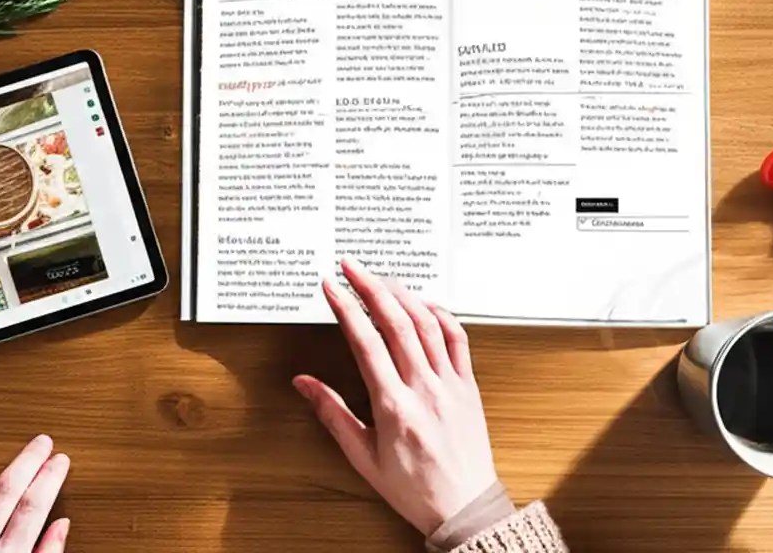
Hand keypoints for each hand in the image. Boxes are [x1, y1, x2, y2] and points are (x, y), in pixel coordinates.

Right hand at [293, 258, 500, 535]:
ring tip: (381, 278)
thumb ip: (333, 414)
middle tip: (352, 266)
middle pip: (396, 322)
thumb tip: (304, 383)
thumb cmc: (414, 489)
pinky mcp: (469, 386)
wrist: (464, 507)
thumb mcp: (363, 457)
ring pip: (427, 323)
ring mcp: (450, 384)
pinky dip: (440, 313)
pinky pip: (458, 338)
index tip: (331, 287)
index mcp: (394, 406)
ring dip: (403, 293)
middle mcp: (424, 389)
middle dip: (371, 287)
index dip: (346, 308)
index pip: (366, 343)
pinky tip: (423, 304)